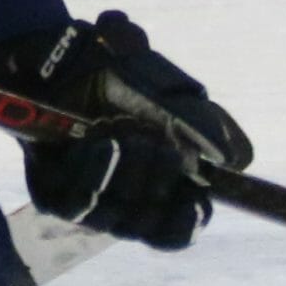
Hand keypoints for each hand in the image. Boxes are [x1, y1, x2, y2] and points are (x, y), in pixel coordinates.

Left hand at [0, 9, 250, 250]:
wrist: (50, 56)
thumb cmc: (110, 74)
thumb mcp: (160, 88)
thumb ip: (201, 121)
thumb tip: (235, 160)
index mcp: (159, 184)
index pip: (179, 229)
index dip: (188, 221)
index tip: (194, 200)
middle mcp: (124, 200)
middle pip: (152, 225)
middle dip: (158, 182)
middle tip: (154, 142)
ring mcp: (88, 201)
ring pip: (118, 220)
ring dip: (125, 175)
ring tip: (118, 131)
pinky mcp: (55, 197)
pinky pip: (79, 206)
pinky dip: (94, 175)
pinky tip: (96, 144)